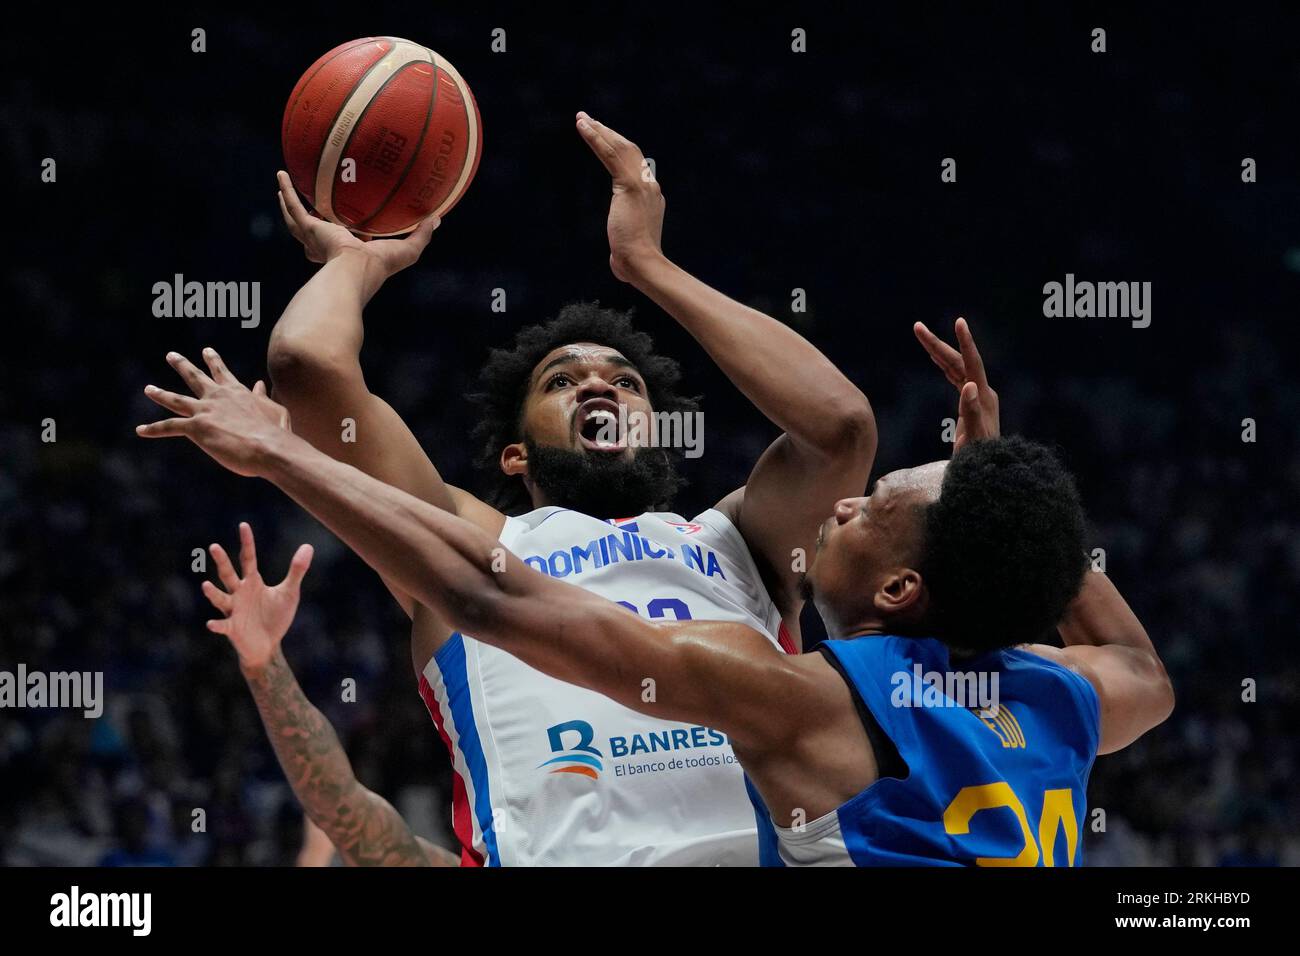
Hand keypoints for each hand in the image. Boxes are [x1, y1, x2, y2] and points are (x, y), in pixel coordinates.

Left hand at [137, 348, 291, 476]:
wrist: (269, 447)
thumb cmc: (277, 432)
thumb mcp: (274, 410)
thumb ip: (263, 397)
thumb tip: (260, 385)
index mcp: (237, 391)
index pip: (222, 372)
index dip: (214, 361)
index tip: (207, 351)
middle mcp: (217, 396)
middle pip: (195, 377)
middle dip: (182, 365)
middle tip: (171, 355)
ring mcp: (205, 410)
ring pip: (176, 399)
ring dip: (160, 394)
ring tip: (148, 389)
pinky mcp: (196, 427)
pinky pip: (169, 426)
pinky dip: (154, 428)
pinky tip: (141, 430)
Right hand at [201, 522, 312, 671]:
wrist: (268, 646)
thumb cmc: (275, 616)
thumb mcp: (289, 592)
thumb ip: (297, 570)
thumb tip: (308, 545)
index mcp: (252, 582)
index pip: (248, 558)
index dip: (247, 542)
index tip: (243, 525)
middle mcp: (239, 593)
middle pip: (228, 574)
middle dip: (222, 561)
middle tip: (214, 546)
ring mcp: (234, 611)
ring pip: (220, 599)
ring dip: (213, 594)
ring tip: (206, 585)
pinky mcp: (233, 629)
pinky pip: (223, 626)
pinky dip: (217, 625)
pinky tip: (211, 623)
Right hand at [277, 170, 439, 278]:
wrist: (356, 270)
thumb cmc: (381, 266)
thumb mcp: (408, 250)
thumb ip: (422, 235)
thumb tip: (437, 219)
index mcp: (351, 253)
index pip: (349, 242)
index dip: (353, 235)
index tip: (358, 227)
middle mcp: (329, 246)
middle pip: (317, 232)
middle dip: (312, 222)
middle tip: (312, 207)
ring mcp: (316, 237)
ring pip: (297, 218)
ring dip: (290, 202)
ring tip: (282, 187)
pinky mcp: (309, 229)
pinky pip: (294, 206)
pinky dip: (286, 190)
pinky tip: (281, 174)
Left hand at [575, 112, 664, 282]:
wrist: (643, 263)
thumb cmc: (634, 263)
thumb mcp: (627, 247)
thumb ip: (623, 244)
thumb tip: (617, 261)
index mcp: (651, 197)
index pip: (634, 166)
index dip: (619, 150)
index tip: (605, 140)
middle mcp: (649, 185)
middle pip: (629, 150)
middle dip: (609, 134)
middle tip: (590, 121)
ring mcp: (642, 183)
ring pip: (619, 148)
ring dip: (600, 130)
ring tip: (582, 118)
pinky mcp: (629, 185)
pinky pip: (610, 155)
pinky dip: (596, 138)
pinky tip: (583, 127)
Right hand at [913, 317, 999, 452]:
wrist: (986, 471)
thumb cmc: (978, 459)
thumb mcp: (973, 440)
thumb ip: (971, 413)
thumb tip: (969, 386)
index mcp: (983, 397)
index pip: (972, 363)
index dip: (965, 342)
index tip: (959, 321)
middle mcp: (982, 392)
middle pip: (959, 361)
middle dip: (938, 343)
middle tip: (917, 327)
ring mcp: (977, 396)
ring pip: (955, 366)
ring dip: (937, 350)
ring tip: (920, 334)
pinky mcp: (970, 402)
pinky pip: (955, 376)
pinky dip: (943, 364)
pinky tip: (934, 357)